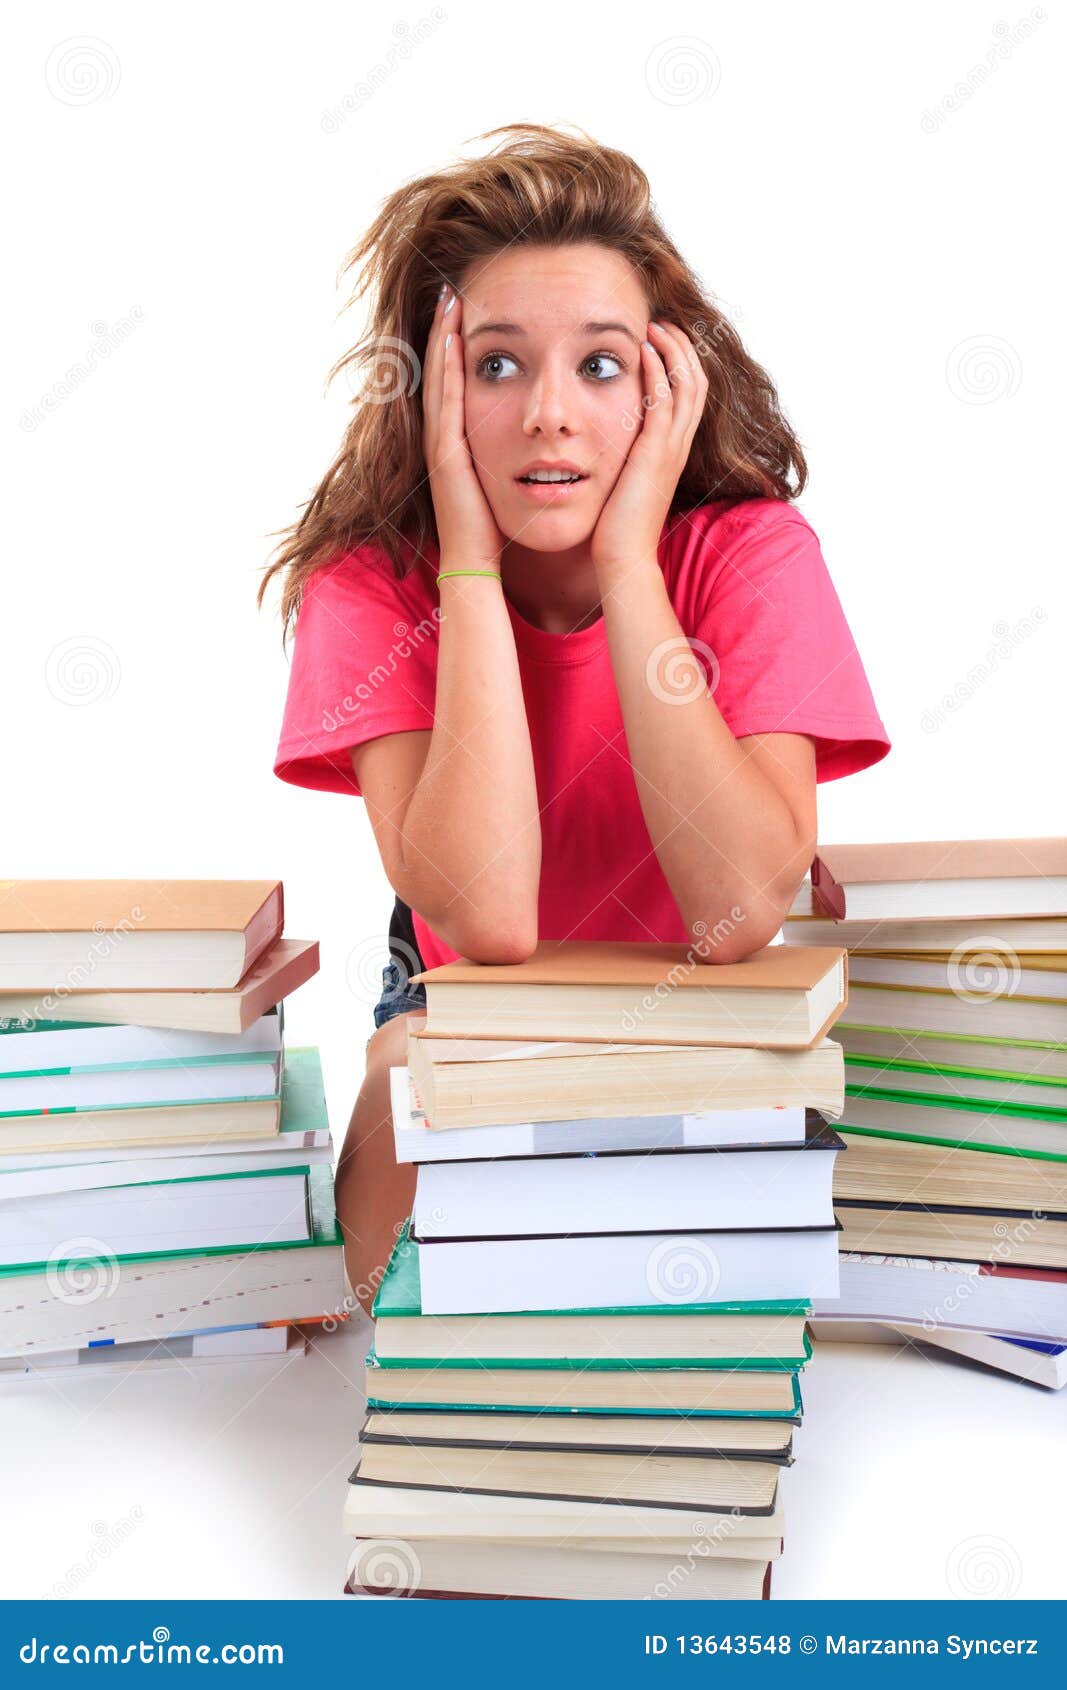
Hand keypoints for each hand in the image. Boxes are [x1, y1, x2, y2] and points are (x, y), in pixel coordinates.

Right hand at [422, 286, 506, 572]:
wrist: (476, 563)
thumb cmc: (494, 528)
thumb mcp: (502, 478)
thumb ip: (510, 451)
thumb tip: (533, 431)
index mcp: (457, 441)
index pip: (455, 382)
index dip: (456, 346)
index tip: (466, 310)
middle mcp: (443, 437)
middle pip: (440, 371)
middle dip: (444, 330)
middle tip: (451, 290)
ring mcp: (440, 444)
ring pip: (439, 379)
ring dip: (442, 338)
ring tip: (450, 300)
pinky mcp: (447, 454)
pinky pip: (447, 402)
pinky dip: (447, 369)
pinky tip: (454, 340)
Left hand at [589, 320, 708, 575]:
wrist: (622, 557)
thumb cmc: (616, 526)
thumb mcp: (624, 481)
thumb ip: (625, 457)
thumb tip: (609, 442)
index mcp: (672, 451)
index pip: (689, 395)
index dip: (680, 363)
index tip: (659, 340)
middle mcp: (678, 446)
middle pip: (696, 381)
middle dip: (682, 347)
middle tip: (661, 322)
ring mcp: (671, 449)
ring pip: (687, 385)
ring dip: (672, 350)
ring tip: (654, 326)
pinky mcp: (655, 453)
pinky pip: (663, 401)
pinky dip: (657, 372)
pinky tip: (642, 351)